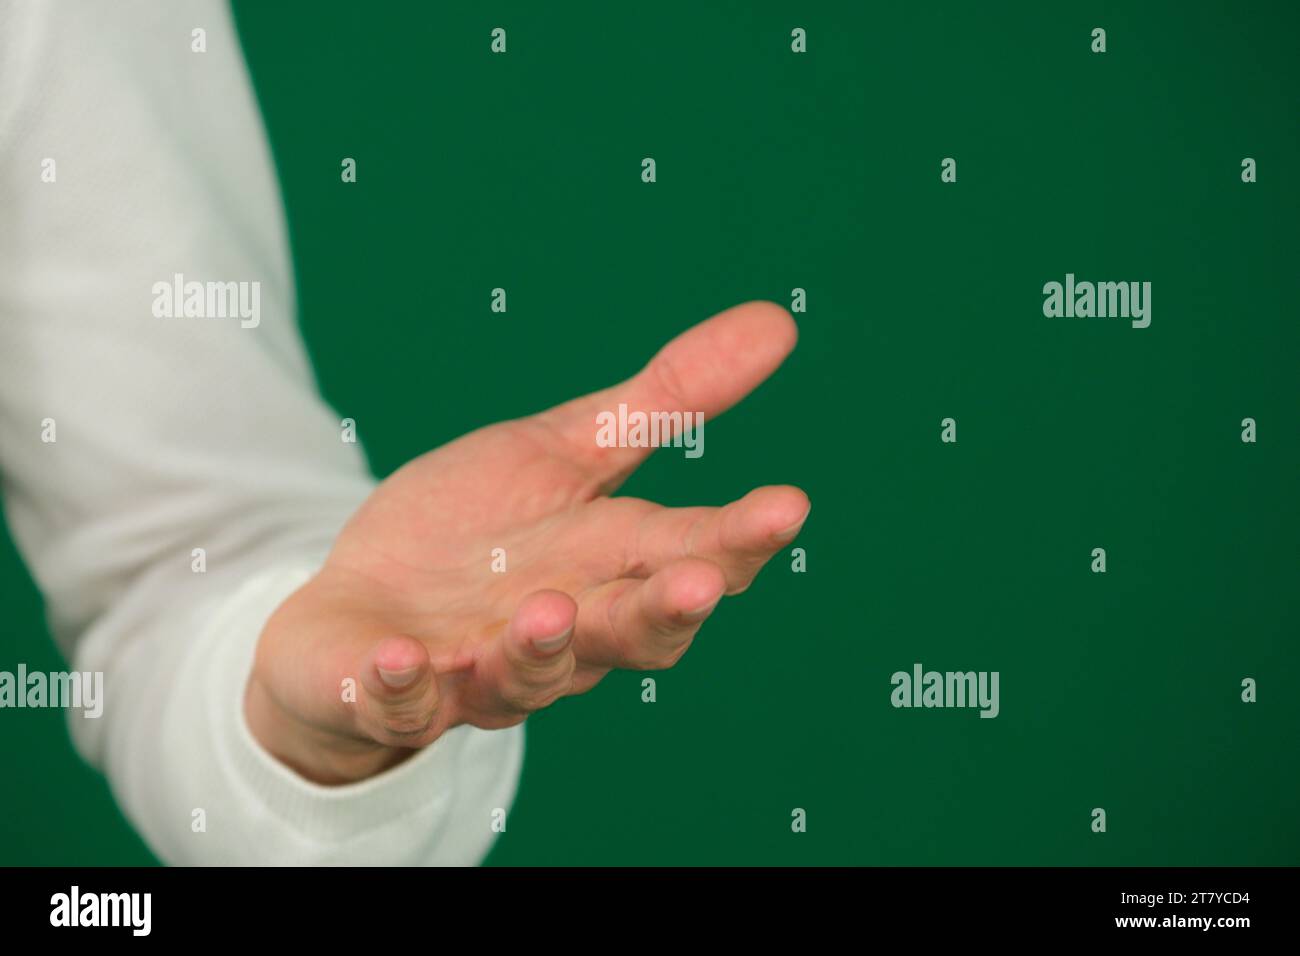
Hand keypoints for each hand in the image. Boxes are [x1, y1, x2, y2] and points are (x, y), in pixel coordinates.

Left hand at [245, 301, 808, 782]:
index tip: (787, 505)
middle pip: (630, 632)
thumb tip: (779, 321)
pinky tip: (393, 657)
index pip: (689, 553)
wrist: (359, 612)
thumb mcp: (566, 450)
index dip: (739, 538)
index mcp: (608, 566)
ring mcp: (478, 669)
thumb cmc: (478, 533)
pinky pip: (401, 704)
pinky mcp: (394, 695)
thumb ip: (664, 402)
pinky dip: (398, 687)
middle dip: (666, 610)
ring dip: (540, 648)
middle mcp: (563, 631)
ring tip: (546, 609)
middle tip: (700, 583)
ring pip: (528, 677)